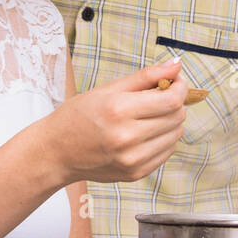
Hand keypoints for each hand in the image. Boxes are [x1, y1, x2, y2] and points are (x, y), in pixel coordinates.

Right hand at [37, 58, 187, 185]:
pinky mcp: (136, 173)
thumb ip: (145, 76)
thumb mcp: (108, 89)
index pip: (171, 100)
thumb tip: (177, 64)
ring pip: (176, 135)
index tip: (176, 81)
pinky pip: (167, 152)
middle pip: (177, 118)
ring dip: (171, 121)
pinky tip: (147, 132)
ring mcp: (132, 159)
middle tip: (162, 95)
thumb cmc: (79, 116)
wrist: (56, 152)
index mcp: (118, 110)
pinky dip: (164, 139)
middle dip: (176, 103)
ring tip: (152, 115)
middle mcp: (127, 138)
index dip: (180, 87)